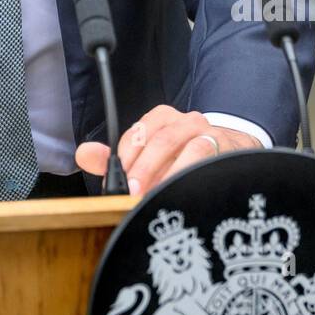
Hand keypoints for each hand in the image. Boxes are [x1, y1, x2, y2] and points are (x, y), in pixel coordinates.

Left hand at [75, 106, 262, 199]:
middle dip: (145, 167)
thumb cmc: (180, 157)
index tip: (118, 180)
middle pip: (162, 139)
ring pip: (190, 149)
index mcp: (162, 119)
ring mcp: (209, 134)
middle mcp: (186, 121)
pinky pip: (211, 160)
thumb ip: (114, 158)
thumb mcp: (146, 156)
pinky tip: (184, 192)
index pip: (138, 133)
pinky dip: (194, 175)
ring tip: (158, 195)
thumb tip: (83, 154)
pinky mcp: (227, 150)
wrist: (230, 151)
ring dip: (172, 174)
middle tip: (134, 192)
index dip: (126, 157)